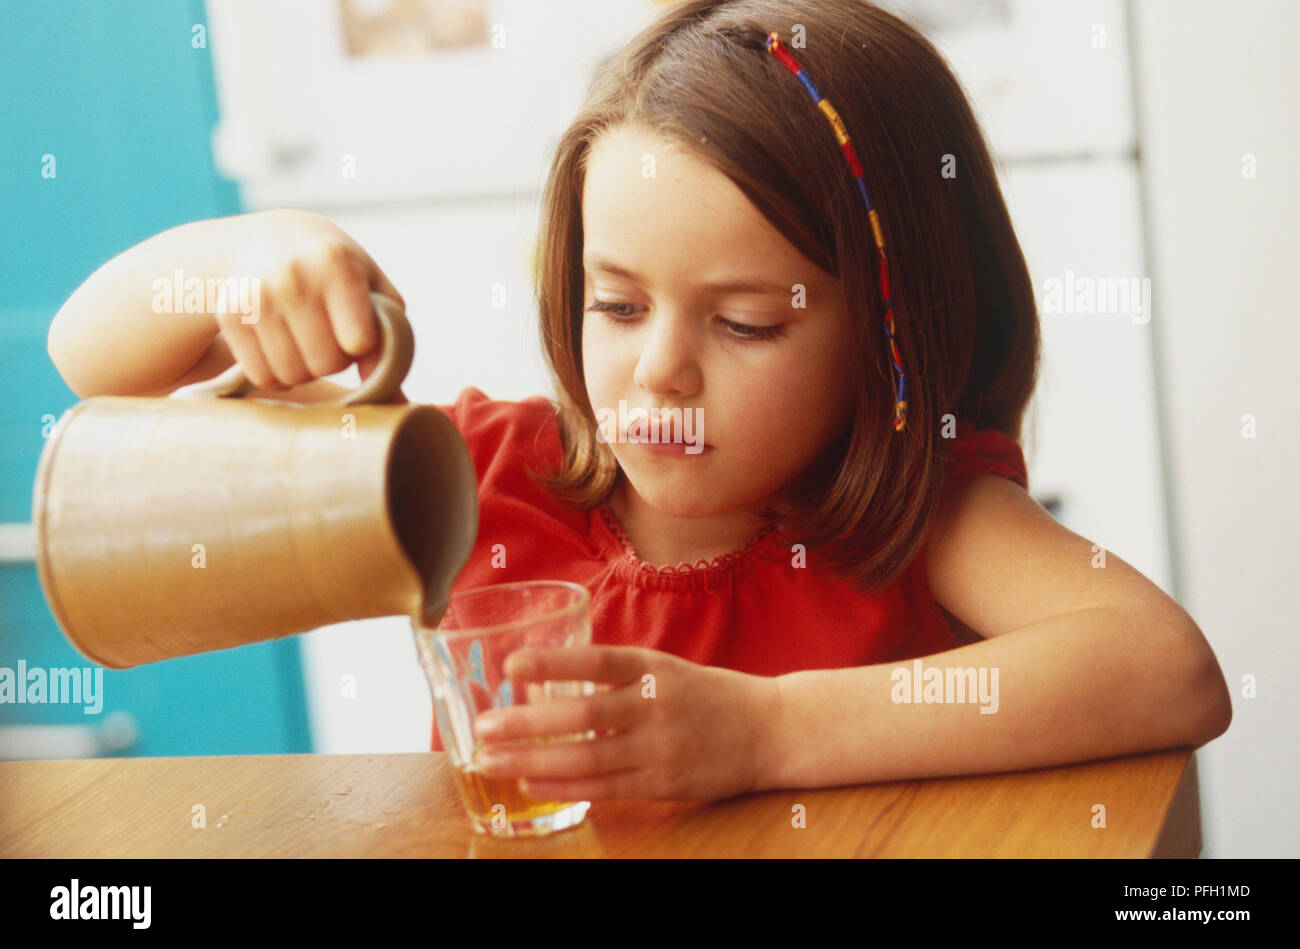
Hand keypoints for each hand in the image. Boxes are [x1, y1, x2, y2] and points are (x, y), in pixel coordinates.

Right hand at [219, 208, 404, 389]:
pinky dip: (276, 372)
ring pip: (291, 376)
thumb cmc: (338, 272)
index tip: (356, 328)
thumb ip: (391, 338)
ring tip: (306, 339)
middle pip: (325, 365)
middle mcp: (290, 275)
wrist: (272, 241)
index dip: (361, 345)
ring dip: (305, 369)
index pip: (359, 342)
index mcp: (334, 262)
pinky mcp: (228, 315)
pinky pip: (261, 376)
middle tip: (329, 336)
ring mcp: (255, 295)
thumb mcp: (372, 289)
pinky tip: (281, 345)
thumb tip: (398, 399)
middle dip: (334, 360)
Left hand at [472, 646, 781, 801]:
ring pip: (587, 757)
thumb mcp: (663, 669)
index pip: (597, 661)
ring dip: (533, 761)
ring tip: (490, 761)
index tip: (511, 664)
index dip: (554, 662)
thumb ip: (615, 676)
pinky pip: (604, 787)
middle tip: (483, 726)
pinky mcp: (663, 782)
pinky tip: (530, 784)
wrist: (768, 729)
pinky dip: (564, 786)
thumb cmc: (705, 695)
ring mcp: (659, 747)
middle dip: (528, 723)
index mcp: (652, 669)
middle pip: (584, 715)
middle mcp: (655, 705)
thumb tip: (548, 680)